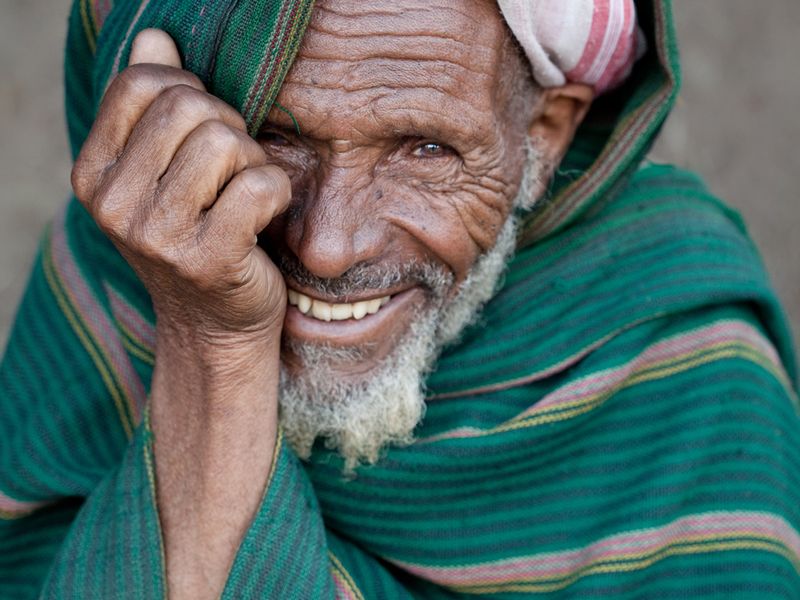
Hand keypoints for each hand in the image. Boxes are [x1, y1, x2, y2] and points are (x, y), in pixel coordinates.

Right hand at [71, 29, 291, 342]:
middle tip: (235, 168)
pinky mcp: (207, 260)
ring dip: (254, 161)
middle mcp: (114, 204)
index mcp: (94, 174)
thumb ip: (152, 105)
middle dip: (228, 127)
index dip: (191, 93)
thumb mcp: (161, 172)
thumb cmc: (196, 237)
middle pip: (189, 108)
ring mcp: (157, 236)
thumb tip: (155, 37)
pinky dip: (278, 190)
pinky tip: (267, 215)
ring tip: (247, 194)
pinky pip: (260, 184)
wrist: (214, 325)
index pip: (143, 84)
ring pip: (225, 142)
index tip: (206, 130)